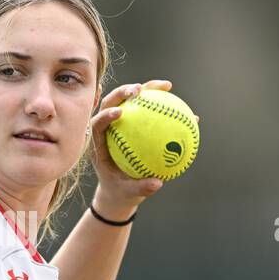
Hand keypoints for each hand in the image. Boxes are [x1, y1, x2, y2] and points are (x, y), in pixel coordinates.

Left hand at [87, 79, 173, 219]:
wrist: (118, 189)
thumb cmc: (120, 191)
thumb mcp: (129, 193)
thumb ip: (140, 188)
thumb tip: (157, 183)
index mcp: (99, 144)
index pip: (96, 125)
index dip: (105, 115)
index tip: (120, 112)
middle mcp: (106, 129)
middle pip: (109, 102)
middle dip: (123, 92)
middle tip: (141, 89)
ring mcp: (119, 124)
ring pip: (129, 100)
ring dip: (147, 89)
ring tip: (167, 86)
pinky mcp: (132, 123)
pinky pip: (147, 111)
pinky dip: (162, 105)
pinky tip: (182, 105)